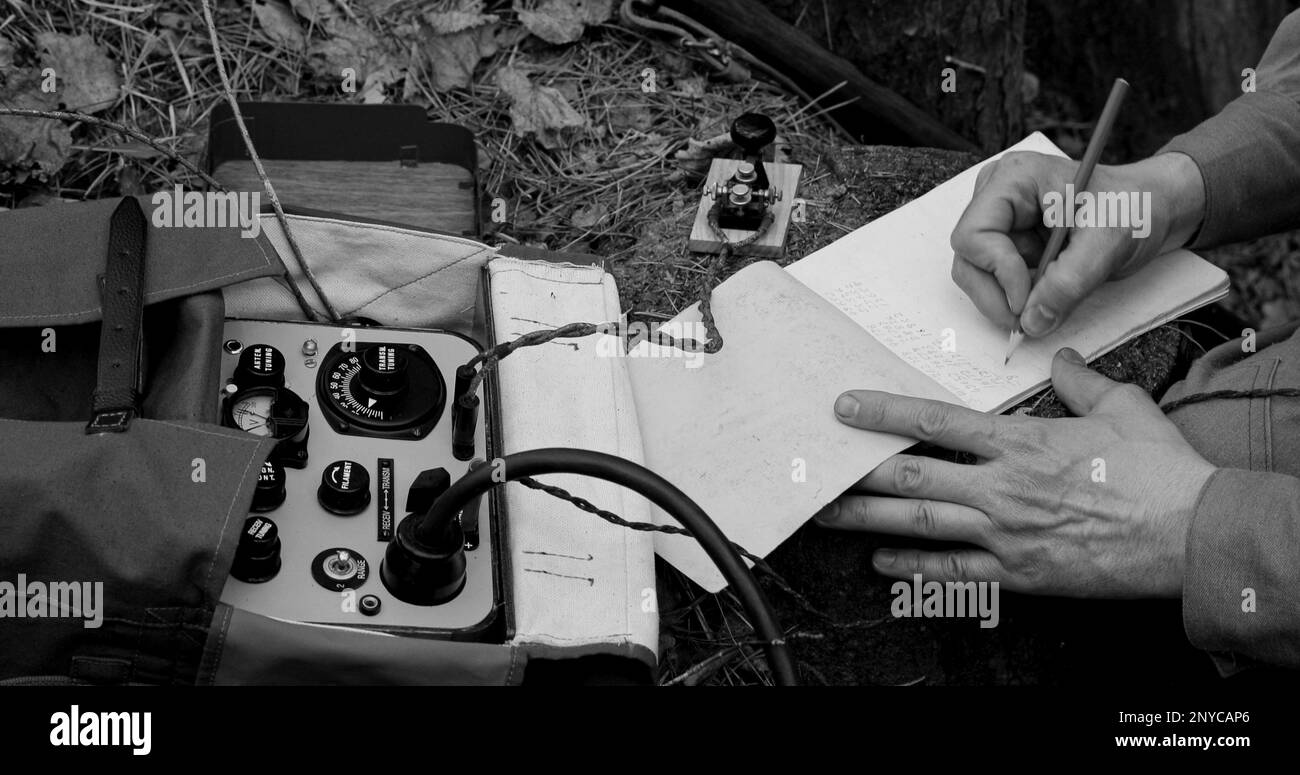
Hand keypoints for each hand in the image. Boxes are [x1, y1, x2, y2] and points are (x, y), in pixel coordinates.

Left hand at [816, 348, 1215, 597]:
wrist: (1194, 533)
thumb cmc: (1160, 470)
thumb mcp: (1122, 407)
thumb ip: (1081, 381)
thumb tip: (1060, 358)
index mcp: (1021, 442)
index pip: (936, 421)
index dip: (884, 413)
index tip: (846, 407)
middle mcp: (1003, 486)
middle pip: (913, 477)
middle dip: (859, 471)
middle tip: (817, 467)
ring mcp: (1007, 532)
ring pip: (921, 524)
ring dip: (868, 519)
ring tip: (828, 514)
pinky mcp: (1019, 572)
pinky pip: (954, 572)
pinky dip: (913, 567)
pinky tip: (882, 560)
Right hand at [950, 151, 1204, 335]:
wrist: (1151, 208)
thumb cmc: (1133, 207)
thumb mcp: (1107, 243)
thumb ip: (1068, 283)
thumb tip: (1031, 322)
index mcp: (1014, 179)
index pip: (973, 235)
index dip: (997, 272)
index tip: (1027, 300)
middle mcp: (997, 197)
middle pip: (968, 259)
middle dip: (995, 294)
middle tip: (1027, 322)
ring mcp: (1000, 222)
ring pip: (976, 275)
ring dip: (1006, 300)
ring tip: (1044, 305)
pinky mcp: (1009, 244)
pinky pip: (995, 282)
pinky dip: (1016, 299)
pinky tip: (1046, 295)